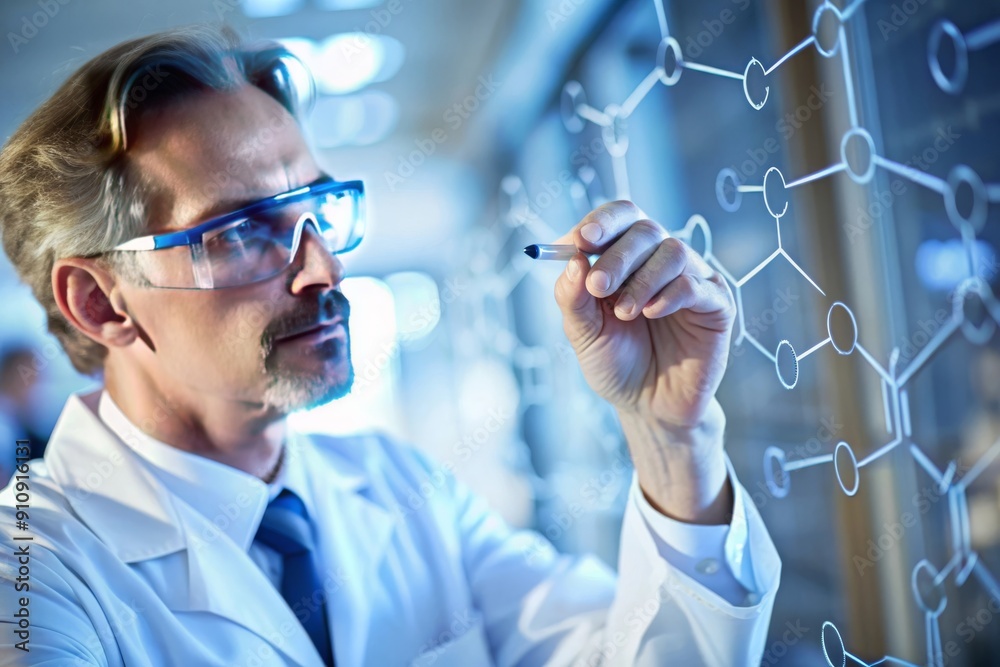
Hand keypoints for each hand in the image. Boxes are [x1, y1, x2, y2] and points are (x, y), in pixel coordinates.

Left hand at [553, 201, 735, 428]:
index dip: (601, 222)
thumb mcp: (582, 333)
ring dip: (642, 280)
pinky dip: (670, 294)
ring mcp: (691, 280)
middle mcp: (659, 262)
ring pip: (673, 252)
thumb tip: (573, 258)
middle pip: (645, 230)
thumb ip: (572, 297)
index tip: (580, 240)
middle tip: (598, 286)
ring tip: (624, 314)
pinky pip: (697, 284)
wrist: (648, 406)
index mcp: (626, 258)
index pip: (620, 219)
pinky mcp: (715, 305)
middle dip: (616, 256)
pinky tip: (651, 314)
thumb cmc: (615, 365)